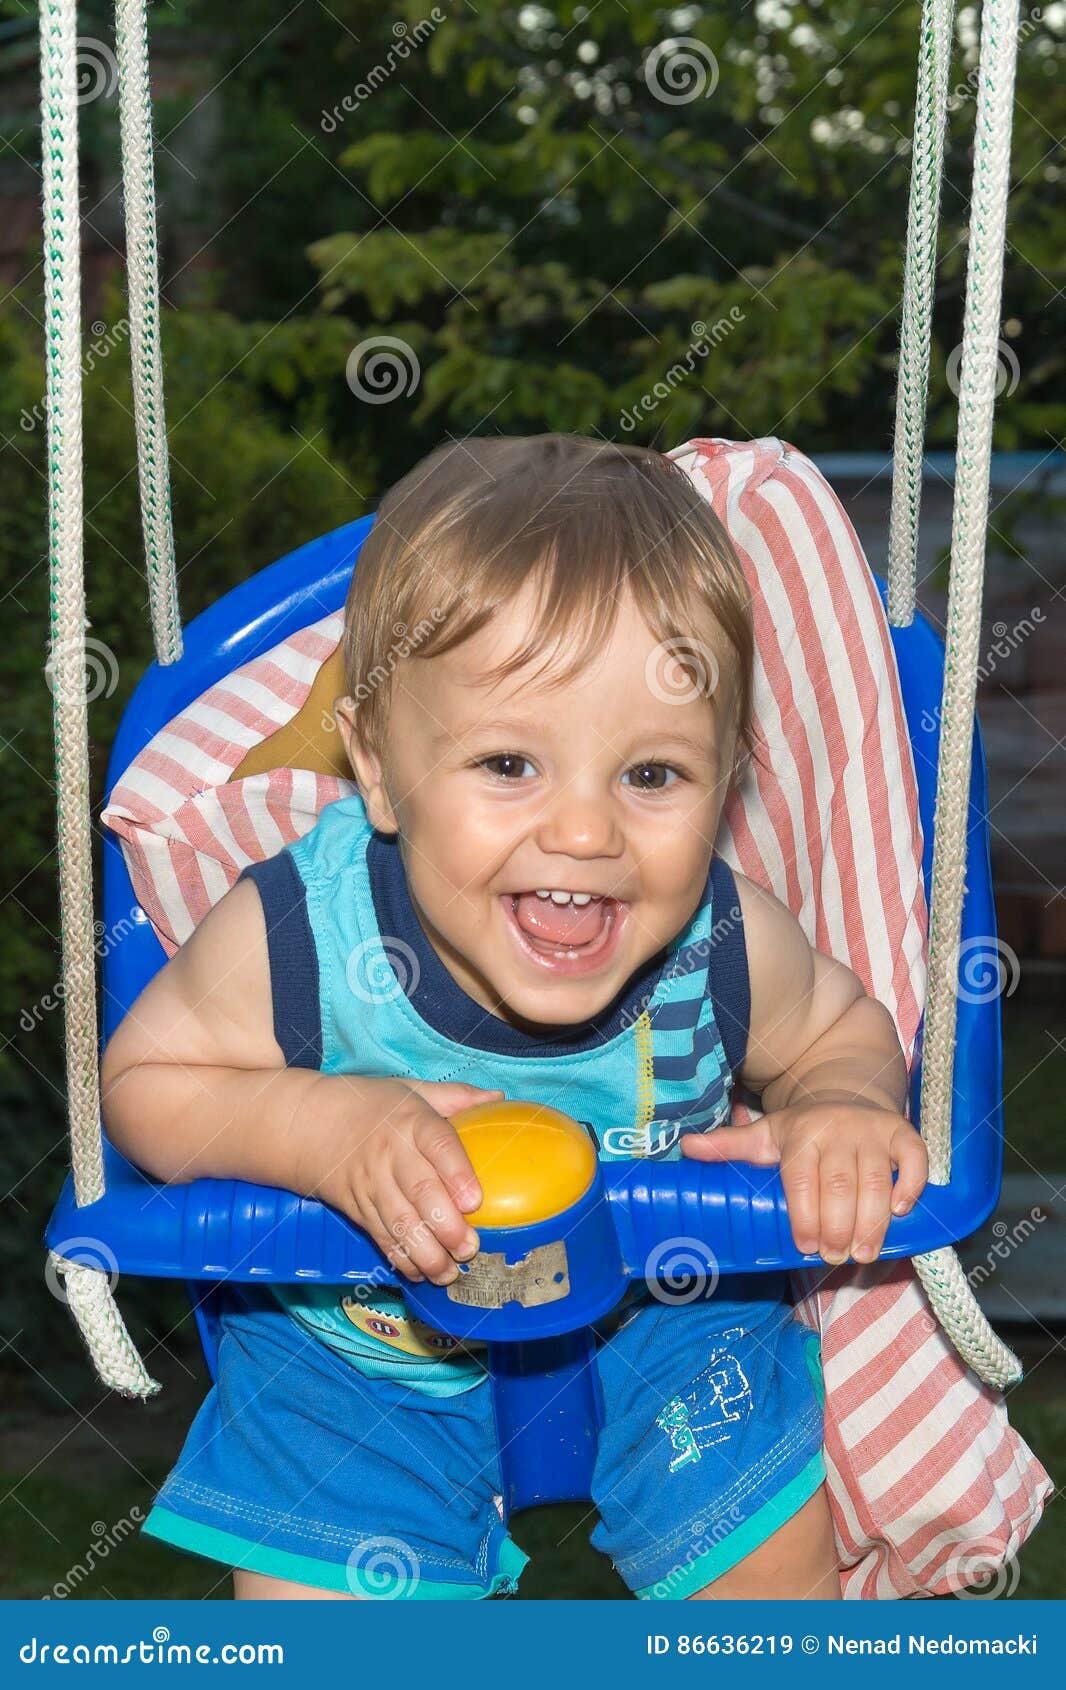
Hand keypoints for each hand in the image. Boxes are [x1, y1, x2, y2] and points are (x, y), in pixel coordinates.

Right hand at [304, 1076, 503, 1284]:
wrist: (307, 1124)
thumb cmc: (372, 1106)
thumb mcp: (412, 1089)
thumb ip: (456, 1096)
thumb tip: (498, 1098)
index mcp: (411, 1120)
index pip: (437, 1143)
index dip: (457, 1172)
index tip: (475, 1201)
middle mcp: (391, 1154)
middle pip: (420, 1192)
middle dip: (446, 1225)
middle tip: (469, 1248)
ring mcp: (371, 1184)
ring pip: (399, 1223)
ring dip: (426, 1253)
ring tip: (449, 1272)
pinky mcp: (357, 1209)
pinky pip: (381, 1238)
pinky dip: (401, 1260)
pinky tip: (422, 1274)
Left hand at [679, 1098, 927, 1264]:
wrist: (848, 1091)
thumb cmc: (803, 1128)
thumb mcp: (765, 1135)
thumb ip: (729, 1145)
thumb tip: (685, 1147)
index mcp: (800, 1133)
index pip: (801, 1179)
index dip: (804, 1216)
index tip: (806, 1247)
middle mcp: (837, 1129)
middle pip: (840, 1185)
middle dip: (838, 1226)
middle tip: (834, 1257)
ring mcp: (872, 1131)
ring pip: (877, 1179)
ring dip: (872, 1221)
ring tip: (863, 1252)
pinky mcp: (903, 1133)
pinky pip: (914, 1159)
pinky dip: (911, 1186)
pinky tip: (900, 1212)